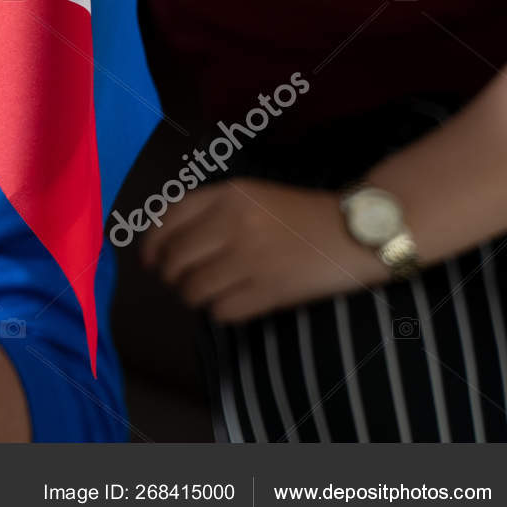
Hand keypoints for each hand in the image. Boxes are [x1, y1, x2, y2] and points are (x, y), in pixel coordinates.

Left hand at [141, 179, 384, 322]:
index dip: (152, 246)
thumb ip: (209, 212)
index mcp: (227, 194)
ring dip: (194, 296)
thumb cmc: (299, 215)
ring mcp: (250, 257)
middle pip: (174, 259)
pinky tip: (234, 301)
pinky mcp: (268, 290)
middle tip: (183, 281)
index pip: (167, 221)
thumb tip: (162, 246)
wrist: (355, 232)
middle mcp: (233, 223)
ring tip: (210, 292)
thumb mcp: (251, 196)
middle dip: (172, 276)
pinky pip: (221, 310)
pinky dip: (220, 311)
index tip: (150, 262)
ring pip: (193, 288)